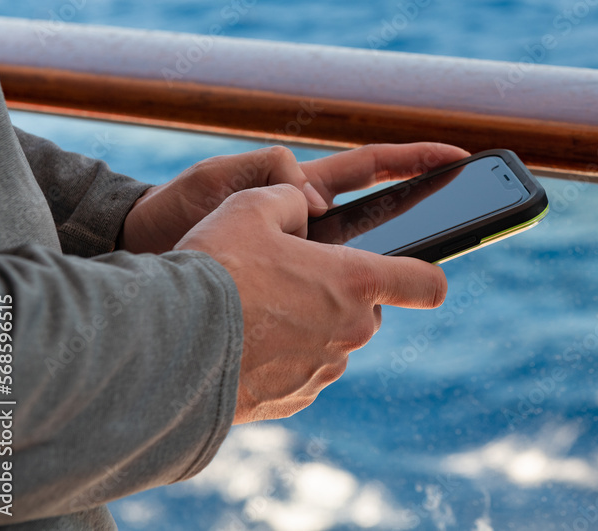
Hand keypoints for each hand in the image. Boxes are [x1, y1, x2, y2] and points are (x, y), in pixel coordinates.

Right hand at [171, 143, 468, 422]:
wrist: (170, 345)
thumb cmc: (217, 268)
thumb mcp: (251, 205)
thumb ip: (291, 198)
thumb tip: (304, 202)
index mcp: (356, 281)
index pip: (427, 283)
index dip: (427, 276)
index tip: (423, 273)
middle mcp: (352, 330)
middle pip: (367, 310)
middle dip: (340, 295)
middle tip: (290, 280)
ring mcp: (325, 370)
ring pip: (332, 340)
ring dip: (309, 326)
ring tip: (257, 312)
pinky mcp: (296, 400)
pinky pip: (302, 372)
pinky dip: (283, 359)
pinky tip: (244, 344)